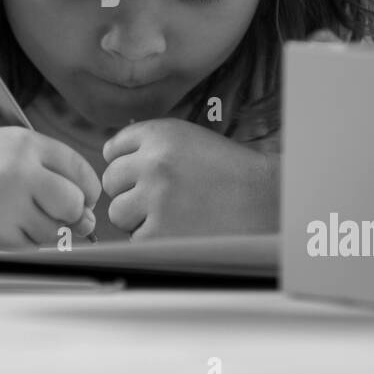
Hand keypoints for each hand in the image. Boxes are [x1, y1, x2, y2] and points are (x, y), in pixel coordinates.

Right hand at [0, 127, 101, 248]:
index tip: (78, 196)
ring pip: (56, 233)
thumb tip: (88, 215)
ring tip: (12, 217)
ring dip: (45, 233)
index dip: (85, 189)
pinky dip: (24, 246)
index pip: (81, 169)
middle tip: (50, 212)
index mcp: (23, 144)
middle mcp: (20, 172)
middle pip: (75, 204)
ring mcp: (8, 207)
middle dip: (71, 214)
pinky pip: (32, 250)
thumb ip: (46, 171)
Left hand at [101, 119, 278, 239]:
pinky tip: (179, 229)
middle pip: (110, 182)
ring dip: (137, 217)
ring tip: (172, 213)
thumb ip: (148, 144)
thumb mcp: (188, 139)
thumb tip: (108, 157)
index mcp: (159, 134)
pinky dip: (152, 239)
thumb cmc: (227, 171)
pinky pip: (134, 238)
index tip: (146, 174)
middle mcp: (154, 163)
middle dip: (130, 191)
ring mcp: (155, 199)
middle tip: (162, 197)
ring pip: (117, 212)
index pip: (112, 150)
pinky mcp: (160, 233)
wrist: (265, 201)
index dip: (128, 165)